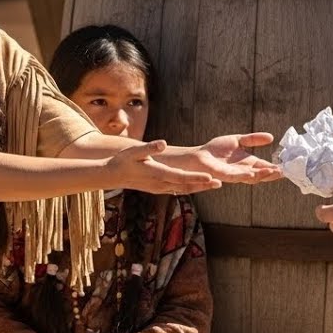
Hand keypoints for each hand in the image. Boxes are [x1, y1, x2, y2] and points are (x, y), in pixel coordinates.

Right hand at [107, 140, 221, 194]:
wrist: (112, 175)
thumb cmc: (123, 160)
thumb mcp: (134, 151)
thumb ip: (149, 148)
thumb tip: (162, 143)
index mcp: (157, 174)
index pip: (180, 177)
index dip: (196, 178)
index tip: (210, 177)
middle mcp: (160, 184)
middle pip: (185, 186)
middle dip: (203, 185)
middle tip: (220, 183)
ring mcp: (159, 188)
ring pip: (183, 190)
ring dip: (199, 188)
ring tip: (215, 184)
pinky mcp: (157, 189)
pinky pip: (177, 190)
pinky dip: (189, 188)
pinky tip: (198, 185)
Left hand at [159, 133, 282, 184]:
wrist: (198, 156)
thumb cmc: (216, 150)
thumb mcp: (238, 140)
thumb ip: (253, 139)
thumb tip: (271, 137)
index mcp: (247, 163)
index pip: (264, 166)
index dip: (275, 167)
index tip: (287, 166)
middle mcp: (243, 170)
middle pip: (261, 174)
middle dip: (272, 173)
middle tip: (285, 172)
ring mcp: (234, 174)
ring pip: (251, 177)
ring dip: (262, 175)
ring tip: (273, 172)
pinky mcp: (223, 175)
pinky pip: (235, 176)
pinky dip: (244, 175)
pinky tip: (252, 173)